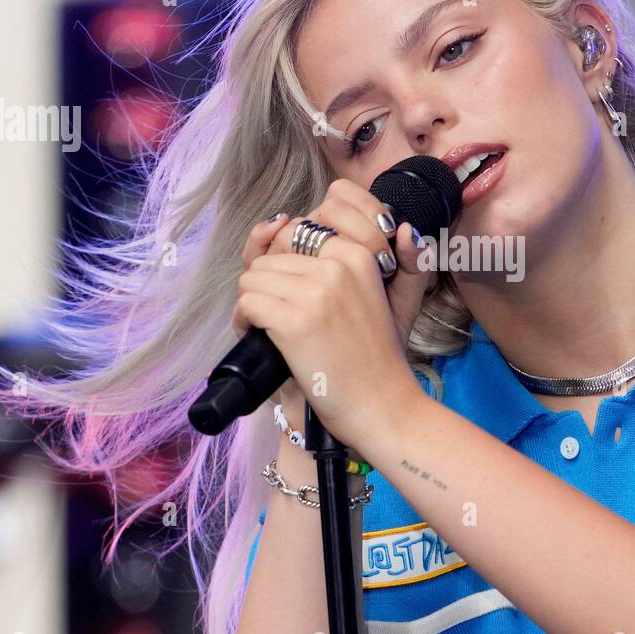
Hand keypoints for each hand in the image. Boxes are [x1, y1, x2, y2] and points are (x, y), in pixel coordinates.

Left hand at [232, 179, 433, 448]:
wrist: (384, 406)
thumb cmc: (378, 357)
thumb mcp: (389, 299)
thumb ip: (382, 258)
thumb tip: (382, 227)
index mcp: (358, 253)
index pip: (294, 233)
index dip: (286, 265)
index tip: (298, 292)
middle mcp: (338, 265)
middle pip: (270, 256)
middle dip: (268, 284)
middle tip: (283, 314)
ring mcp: (316, 292)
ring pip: (252, 277)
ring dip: (253, 303)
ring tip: (272, 329)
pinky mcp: (295, 321)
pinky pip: (247, 303)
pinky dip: (245, 323)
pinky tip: (262, 340)